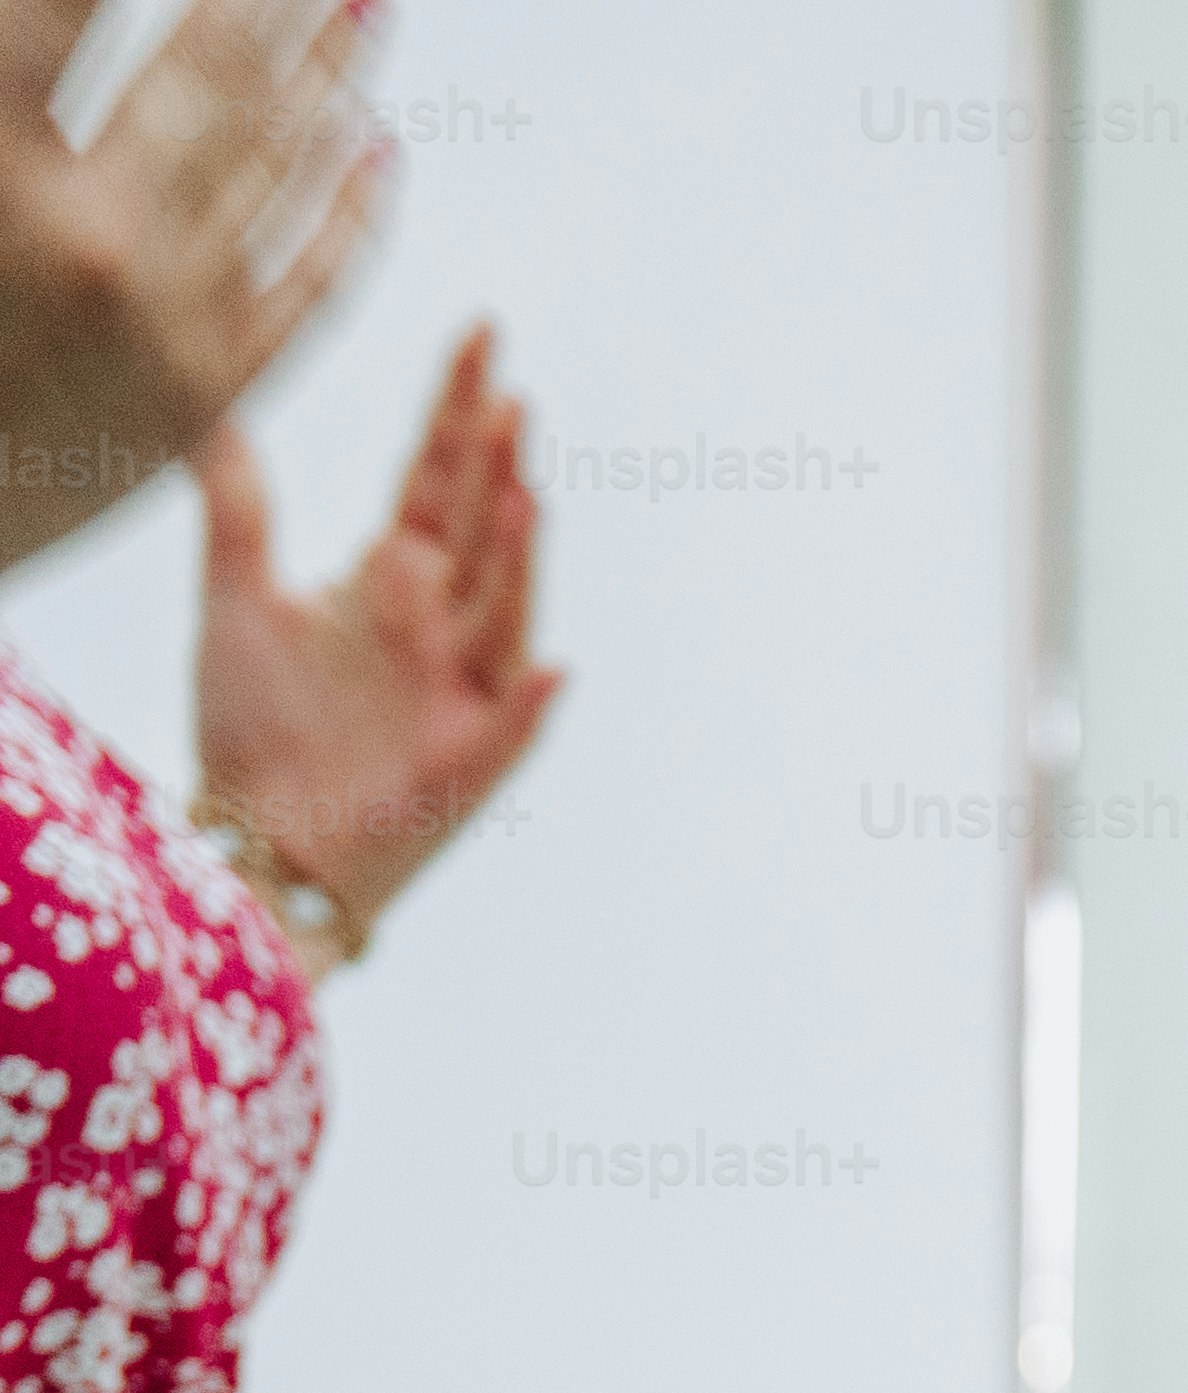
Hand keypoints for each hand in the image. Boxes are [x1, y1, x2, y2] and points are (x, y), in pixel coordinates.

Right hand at [0, 0, 381, 588]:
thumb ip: (7, 91)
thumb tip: (51, 25)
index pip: (71, 7)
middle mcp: (91, 235)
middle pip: (209, 73)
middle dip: (274, 1)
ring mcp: (164, 318)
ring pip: (273, 167)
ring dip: (330, 78)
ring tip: (366, 11)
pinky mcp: (208, 391)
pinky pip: (308, 282)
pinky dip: (348, 208)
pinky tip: (378, 147)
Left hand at [192, 323, 560, 929]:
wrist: (259, 836)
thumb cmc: (255, 728)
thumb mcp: (234, 598)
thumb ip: (235, 506)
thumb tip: (211, 406)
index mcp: (392, 579)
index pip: (433, 476)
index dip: (454, 407)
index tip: (482, 334)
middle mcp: (441, 625)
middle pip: (475, 528)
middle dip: (493, 463)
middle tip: (508, 393)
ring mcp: (464, 691)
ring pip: (501, 611)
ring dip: (517, 561)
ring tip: (520, 498)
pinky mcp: (469, 761)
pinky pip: (510, 728)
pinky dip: (531, 704)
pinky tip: (549, 671)